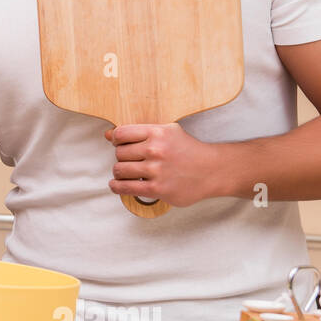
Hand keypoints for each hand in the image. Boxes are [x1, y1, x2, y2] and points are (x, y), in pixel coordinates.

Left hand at [105, 123, 222, 207]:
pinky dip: (117, 187)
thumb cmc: (187, 150)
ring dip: (119, 173)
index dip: (117, 140)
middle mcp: (156, 149)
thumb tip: (108, 135)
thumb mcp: (167, 132)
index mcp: (158, 132)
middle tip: (130, 161)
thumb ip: (138, 133)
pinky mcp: (157, 188)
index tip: (121, 145)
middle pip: (119, 153)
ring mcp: (156, 170)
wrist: (212, 170)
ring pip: (119, 170)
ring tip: (125, 173)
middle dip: (121, 157)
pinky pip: (126, 188)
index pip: (121, 134)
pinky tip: (117, 185)